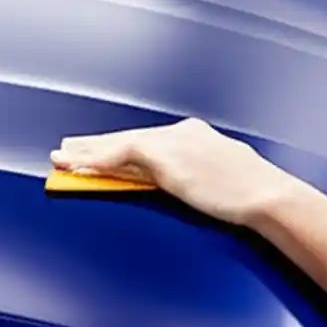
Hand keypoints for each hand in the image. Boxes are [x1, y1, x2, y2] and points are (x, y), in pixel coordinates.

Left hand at [50, 118, 300, 225]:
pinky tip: (78, 167)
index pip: (148, 141)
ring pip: (118, 144)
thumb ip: (194, 178)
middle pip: (128, 138)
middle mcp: (181, 132)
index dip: (120, 148)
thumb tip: (180, 185)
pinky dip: (96, 161)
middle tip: (68, 150)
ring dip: (87, 153)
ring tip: (62, 159)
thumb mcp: (220, 181)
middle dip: (95, 146)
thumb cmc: (252, 194)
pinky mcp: (164, 155)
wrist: (265, 194)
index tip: (100, 153)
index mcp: (196, 135)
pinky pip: (120, 155)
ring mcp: (172, 141)